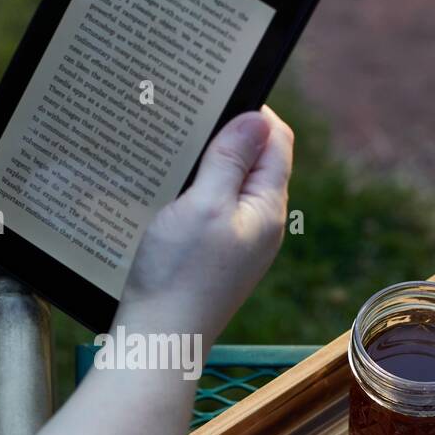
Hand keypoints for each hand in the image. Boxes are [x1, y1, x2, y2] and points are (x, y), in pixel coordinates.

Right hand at [119, 107, 292, 344]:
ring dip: (206, 166)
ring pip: (229, 187)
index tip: (215, 92)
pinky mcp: (214, 259)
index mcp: (267, 209)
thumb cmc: (179, 275)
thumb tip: (258, 118)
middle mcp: (260, 226)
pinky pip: (211, 212)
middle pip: (254, 162)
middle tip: (188, 117)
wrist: (158, 342)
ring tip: (175, 151)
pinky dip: (194, 194)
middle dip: (227, 136)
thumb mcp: (204, 205)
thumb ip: (231, 160)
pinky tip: (168, 193)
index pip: (276, 141)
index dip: (252, 111)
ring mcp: (238, 245)